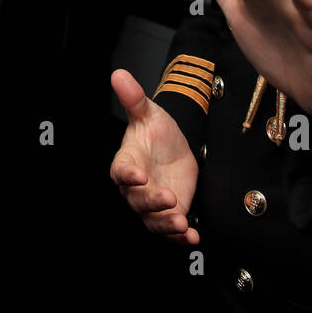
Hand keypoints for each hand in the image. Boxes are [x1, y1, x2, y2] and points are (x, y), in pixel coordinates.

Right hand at [109, 68, 199, 244]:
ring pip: (154, 220)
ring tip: (182, 225)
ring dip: (167, 225)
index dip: (128, 175)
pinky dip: (181, 238)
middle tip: (168, 199)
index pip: (121, 171)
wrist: (176, 146)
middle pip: (137, 200)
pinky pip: (171, 230)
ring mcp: (152, 203)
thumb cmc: (156, 131)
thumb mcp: (149, 112)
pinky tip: (193, 238)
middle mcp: (136, 188)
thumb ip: (134, 98)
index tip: (138, 175)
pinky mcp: (171, 213)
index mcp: (127, 163)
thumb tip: (118, 74)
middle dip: (152, 202)